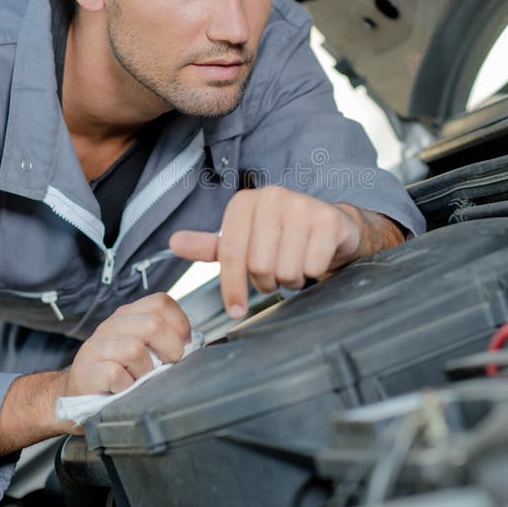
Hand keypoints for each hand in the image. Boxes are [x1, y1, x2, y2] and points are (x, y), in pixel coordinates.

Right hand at [62, 292, 190, 396]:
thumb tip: (194, 345)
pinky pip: (116, 374)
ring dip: (145, 371)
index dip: (180, 324)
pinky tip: (123, 388)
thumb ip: (164, 340)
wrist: (77, 395)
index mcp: (129, 315)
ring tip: (140, 379)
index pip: (161, 302)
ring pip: (134, 349)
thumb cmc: (117, 372)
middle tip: (167, 365)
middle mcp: (112, 325)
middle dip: (170, 349)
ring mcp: (97, 346)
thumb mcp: (142, 348)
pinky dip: (126, 386)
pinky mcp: (87, 370)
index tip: (182, 345)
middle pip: (153, 324)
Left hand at [169, 187, 402, 318]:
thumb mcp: (244, 243)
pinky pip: (312, 265)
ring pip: (285, 268)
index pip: (230, 253)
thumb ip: (210, 247)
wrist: (332, 228)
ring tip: (294, 267)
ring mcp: (302, 205)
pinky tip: (313, 260)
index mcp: (245, 202)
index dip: (232, 287)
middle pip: (258, 265)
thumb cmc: (282, 238)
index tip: (235, 310)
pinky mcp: (328, 219)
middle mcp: (272, 197)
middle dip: (267, 281)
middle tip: (275, 275)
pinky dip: (312, 272)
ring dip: (290, 279)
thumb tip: (174, 243)